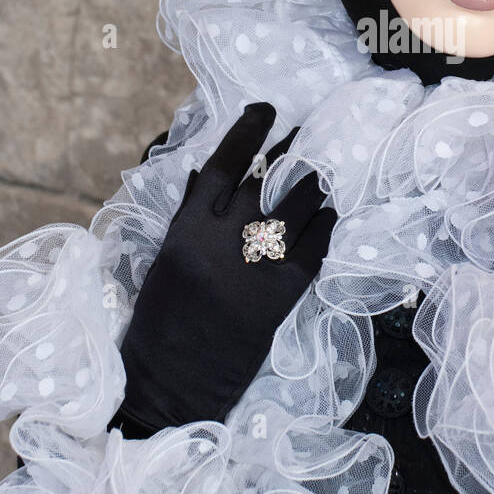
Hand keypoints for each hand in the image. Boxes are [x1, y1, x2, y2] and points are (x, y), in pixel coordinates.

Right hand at [115, 101, 336, 433]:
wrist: (174, 383)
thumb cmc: (162, 321)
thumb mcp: (167, 259)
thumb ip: (187, 215)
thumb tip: (199, 171)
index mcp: (187, 229)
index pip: (224, 163)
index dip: (249, 131)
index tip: (267, 109)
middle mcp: (224, 240)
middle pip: (268, 179)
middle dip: (292, 152)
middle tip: (309, 136)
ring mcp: (258, 266)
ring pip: (299, 207)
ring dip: (315, 185)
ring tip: (324, 174)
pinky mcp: (284, 294)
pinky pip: (317, 246)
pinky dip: (326, 225)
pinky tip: (330, 216)